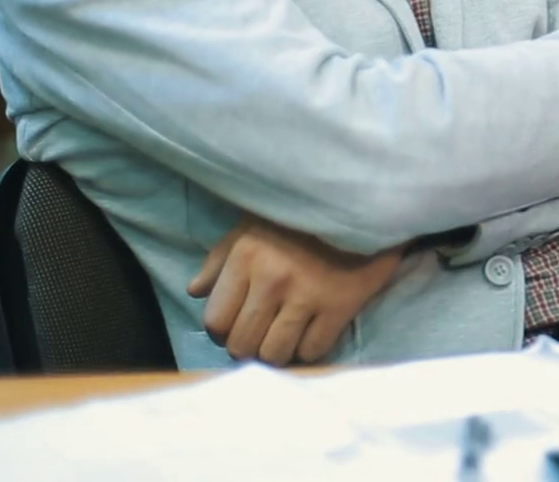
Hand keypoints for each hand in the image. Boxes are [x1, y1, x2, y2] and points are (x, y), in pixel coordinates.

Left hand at [188, 216, 403, 366]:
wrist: (362, 205)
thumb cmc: (300, 217)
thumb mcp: (252, 226)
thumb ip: (219, 258)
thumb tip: (195, 292)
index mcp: (246, 258)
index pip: (215, 321)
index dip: (222, 332)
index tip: (236, 326)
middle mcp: (272, 280)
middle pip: (242, 345)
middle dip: (248, 346)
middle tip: (260, 336)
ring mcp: (308, 296)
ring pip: (275, 354)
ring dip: (277, 353)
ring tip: (284, 340)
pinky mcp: (341, 306)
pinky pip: (313, 350)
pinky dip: (309, 350)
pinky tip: (311, 335)